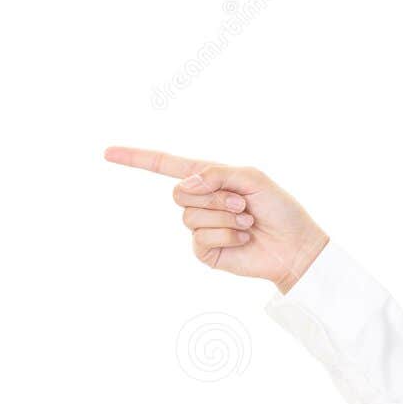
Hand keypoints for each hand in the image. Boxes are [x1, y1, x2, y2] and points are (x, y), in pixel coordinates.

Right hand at [103, 146, 328, 292]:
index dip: (136, 159)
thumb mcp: (250, 178)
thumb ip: (216, 173)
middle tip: (241, 204)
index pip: (165, 166)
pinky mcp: (205, 251)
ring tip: (246, 222)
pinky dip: (226, 235)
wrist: (294, 245)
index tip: (108, 152)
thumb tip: (185, 184)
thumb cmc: (278, 208)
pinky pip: (200, 238)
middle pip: (178, 193)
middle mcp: (200, 201)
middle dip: (213, 196)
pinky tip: (242, 238)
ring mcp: (200, 227)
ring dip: (224, 217)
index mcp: (209, 178)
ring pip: (190, 216)